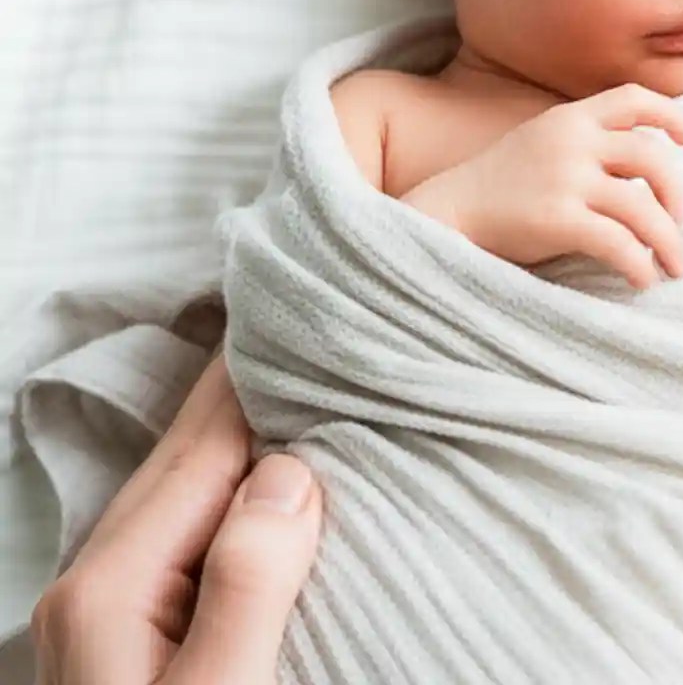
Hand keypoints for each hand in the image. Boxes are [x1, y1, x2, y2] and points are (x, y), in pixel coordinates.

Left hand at [30, 357, 322, 683]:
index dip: (247, 388)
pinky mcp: (136, 642)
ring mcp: (108, 618)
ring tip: (296, 404)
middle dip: (243, 404)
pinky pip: (193, 543)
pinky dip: (237, 504)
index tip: (292, 329)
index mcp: (107, 592)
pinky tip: (269, 496)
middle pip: (182, 468)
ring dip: (244, 453)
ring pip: (186, 502)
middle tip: (301, 346)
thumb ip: (247, 585)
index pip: (196, 457)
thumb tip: (286, 475)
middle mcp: (93, 592)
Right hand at [405, 83, 682, 288]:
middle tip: (679, 225)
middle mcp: (571, 142)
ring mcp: (565, 179)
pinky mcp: (558, 220)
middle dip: (678, 195)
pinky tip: (642, 280)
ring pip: (643, 208)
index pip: (632, 99)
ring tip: (675, 267)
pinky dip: (639, 264)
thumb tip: (644, 164)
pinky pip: (620, 244)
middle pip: (653, 158)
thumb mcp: (539, 144)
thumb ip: (583, 144)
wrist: (446, 213)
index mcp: (569, 118)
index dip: (670, 115)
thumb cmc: (498, 188)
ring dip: (668, 242)